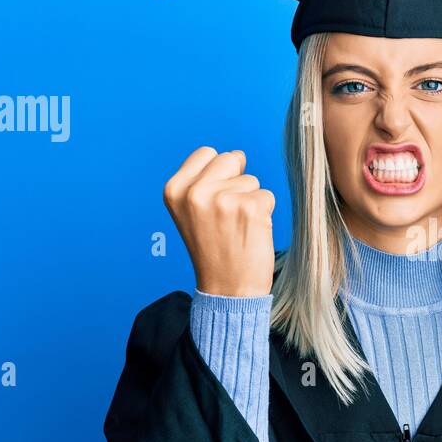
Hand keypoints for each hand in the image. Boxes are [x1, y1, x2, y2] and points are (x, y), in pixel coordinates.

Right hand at [163, 146, 276, 296]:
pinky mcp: (249, 209)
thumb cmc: (214, 250)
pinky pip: (267, 196)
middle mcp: (194, 193)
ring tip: (237, 228)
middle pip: (231, 159)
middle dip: (236, 182)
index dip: (219, 173)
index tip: (215, 201)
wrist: (228, 289)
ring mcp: (222, 200)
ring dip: (250, 201)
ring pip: (251, 179)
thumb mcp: (192, 212)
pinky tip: (250, 233)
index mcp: (174, 190)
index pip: (207, 153)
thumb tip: (237, 155)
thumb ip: (204, 180)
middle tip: (228, 216)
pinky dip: (264, 214)